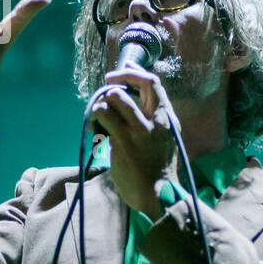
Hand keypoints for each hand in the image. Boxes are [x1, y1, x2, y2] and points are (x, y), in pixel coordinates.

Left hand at [92, 67, 181, 218]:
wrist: (156, 193)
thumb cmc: (158, 169)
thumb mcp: (165, 141)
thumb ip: (154, 122)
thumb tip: (131, 103)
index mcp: (168, 119)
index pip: (155, 84)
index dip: (137, 72)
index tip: (125, 69)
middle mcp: (156, 121)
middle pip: (140, 83)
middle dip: (120, 78)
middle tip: (108, 82)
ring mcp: (139, 130)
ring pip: (116, 97)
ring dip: (104, 101)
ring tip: (100, 112)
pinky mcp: (122, 140)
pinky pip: (104, 115)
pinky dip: (96, 116)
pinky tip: (94, 126)